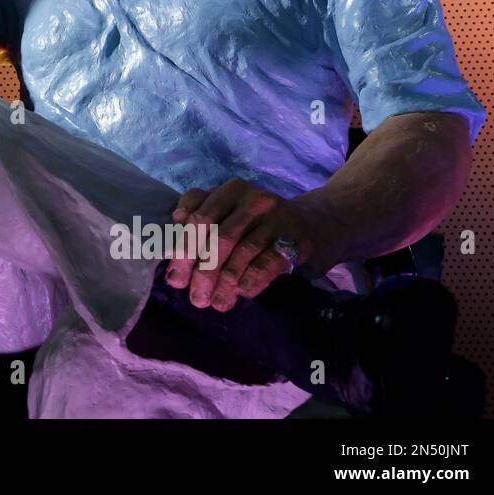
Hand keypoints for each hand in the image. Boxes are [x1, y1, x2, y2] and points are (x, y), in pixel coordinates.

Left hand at [163, 178, 321, 311]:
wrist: (318, 223)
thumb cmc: (261, 223)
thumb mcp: (232, 214)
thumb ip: (203, 224)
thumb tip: (175, 256)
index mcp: (229, 191)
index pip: (198, 216)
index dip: (182, 248)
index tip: (175, 278)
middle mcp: (251, 199)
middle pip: (218, 236)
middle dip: (201, 270)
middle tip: (194, 297)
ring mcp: (275, 216)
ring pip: (241, 251)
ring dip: (224, 282)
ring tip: (215, 303)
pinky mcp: (296, 238)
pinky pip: (267, 262)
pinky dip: (250, 280)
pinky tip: (241, 293)